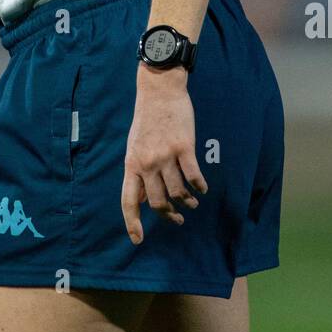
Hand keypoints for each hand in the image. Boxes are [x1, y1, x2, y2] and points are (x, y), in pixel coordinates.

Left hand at [121, 67, 207, 244]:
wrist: (159, 91)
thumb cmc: (147, 120)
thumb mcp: (134, 147)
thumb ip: (138, 172)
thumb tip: (143, 198)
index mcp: (132, 163)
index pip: (129, 200)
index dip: (132, 222)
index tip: (138, 240)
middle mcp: (147, 162)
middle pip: (157, 201)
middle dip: (168, 215)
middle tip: (177, 218)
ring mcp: (165, 155)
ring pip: (177, 192)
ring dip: (187, 201)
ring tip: (192, 202)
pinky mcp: (184, 146)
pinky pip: (193, 176)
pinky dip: (199, 186)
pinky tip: (202, 188)